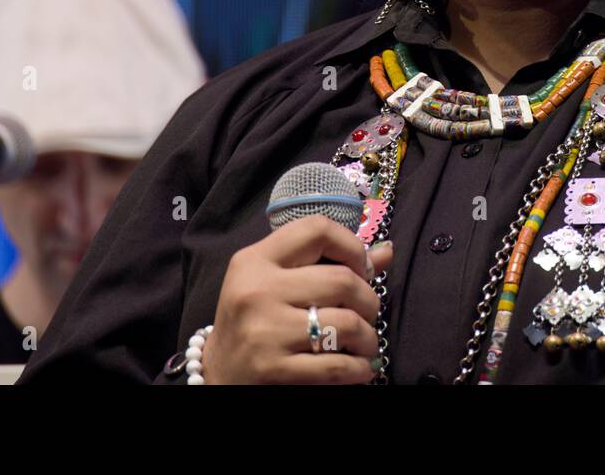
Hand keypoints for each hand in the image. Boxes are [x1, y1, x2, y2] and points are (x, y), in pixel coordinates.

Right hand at [201, 215, 393, 383]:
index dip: (352, 246)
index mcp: (256, 259)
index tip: (362, 269)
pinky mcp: (272, 369)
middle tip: (366, 314)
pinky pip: (337, 366)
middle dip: (369, 300)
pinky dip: (359, 369)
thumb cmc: (255, 319)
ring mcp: (263, 330)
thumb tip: (386, 251)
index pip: (317, 230)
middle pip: (342, 280)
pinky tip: (360, 368)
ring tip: (365, 343)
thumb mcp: (279, 282)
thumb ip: (328, 263)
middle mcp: (256, 290)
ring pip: (347, 324)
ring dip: (368, 338)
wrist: (218, 374)